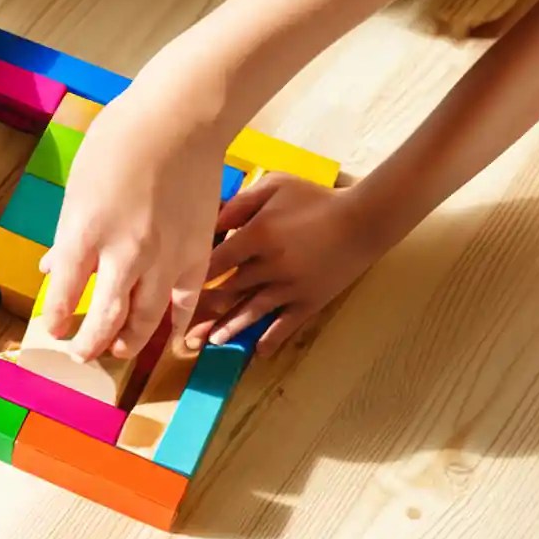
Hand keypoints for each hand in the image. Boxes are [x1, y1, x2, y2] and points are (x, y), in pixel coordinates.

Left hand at [39, 69, 225, 361]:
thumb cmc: (122, 140)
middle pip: (105, 320)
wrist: (181, 119)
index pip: (63, 295)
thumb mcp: (78, 186)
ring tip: (118, 350)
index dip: (55, 320)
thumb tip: (54, 267)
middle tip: (80, 355)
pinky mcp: (196, 255)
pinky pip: (184, 304)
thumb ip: (68, 234)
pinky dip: (174, 326)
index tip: (51, 330)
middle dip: (88, 345)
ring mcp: (164, 258)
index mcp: (85, 233)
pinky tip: (166, 336)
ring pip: (145, 322)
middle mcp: (124, 254)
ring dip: (127, 343)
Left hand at [190, 173, 390, 354]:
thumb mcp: (275, 186)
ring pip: (253, 311)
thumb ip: (241, 202)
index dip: (193, 277)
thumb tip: (211, 218)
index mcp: (258, 236)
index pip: (215, 262)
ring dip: (229, 329)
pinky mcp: (311, 299)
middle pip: (228, 291)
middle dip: (203, 311)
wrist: (364, 218)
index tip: (174, 291)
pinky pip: (288, 324)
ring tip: (209, 343)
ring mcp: (292, 286)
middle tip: (181, 330)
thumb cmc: (316, 198)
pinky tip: (258, 353)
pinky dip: (273, 339)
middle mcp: (271, 265)